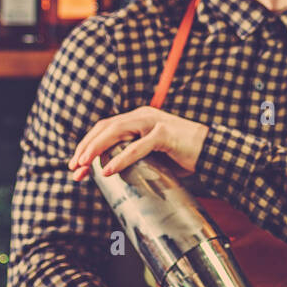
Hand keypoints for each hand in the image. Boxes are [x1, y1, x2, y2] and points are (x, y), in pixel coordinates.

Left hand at [68, 107, 208, 181]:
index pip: (105, 128)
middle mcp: (143, 115)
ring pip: (116, 132)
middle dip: (85, 148)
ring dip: (96, 149)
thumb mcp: (152, 154)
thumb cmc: (182, 155)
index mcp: (138, 117)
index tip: (76, 165)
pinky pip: (137, 147)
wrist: (212, 151)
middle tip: (74, 168)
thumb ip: (133, 155)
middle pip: (105, 128)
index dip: (87, 145)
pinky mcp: (164, 134)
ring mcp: (153, 122)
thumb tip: (109, 172)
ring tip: (84, 165)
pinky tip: (108, 170)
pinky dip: (120, 159)